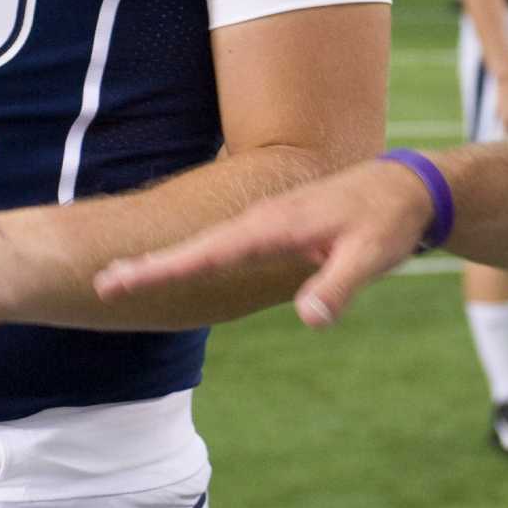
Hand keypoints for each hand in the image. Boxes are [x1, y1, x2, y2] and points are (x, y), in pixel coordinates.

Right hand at [95, 158, 435, 328]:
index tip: (119, 279)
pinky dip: (194, 256)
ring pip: (207, 246)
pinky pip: (224, 245)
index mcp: (274, 226)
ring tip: (124, 280)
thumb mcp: (370, 256)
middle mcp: (261, 221)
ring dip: (167, 261)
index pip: (209, 254)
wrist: (404, 188)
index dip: (164, 267)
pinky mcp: (273, 229)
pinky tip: (178, 267)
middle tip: (103, 285)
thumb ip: (339, 285)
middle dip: (150, 266)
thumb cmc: (386, 222)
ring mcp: (265, 223)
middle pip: (196, 248)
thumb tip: (310, 319)